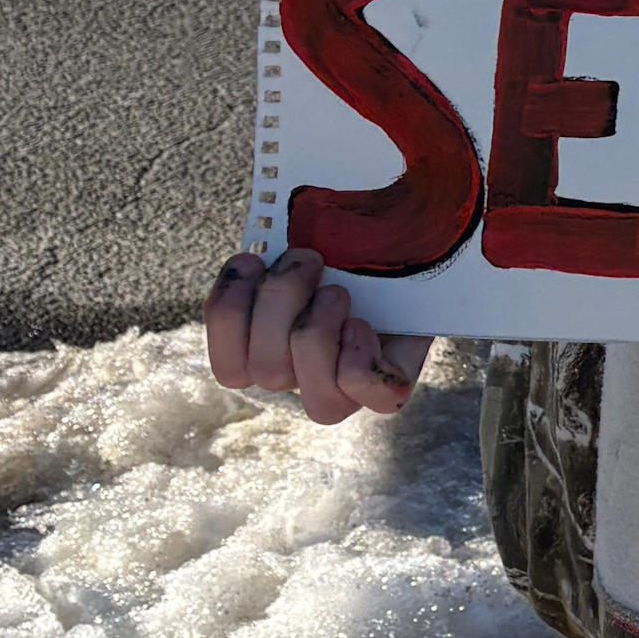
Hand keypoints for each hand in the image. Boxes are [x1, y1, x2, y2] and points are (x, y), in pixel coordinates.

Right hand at [204, 245, 427, 425]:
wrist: (411, 252)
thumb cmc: (346, 248)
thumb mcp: (303, 243)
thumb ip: (274, 257)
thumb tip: (271, 247)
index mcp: (266, 357)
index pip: (227, 370)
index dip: (229, 311)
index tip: (253, 260)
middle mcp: (301, 382)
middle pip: (265, 371)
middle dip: (280, 301)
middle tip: (309, 259)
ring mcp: (344, 390)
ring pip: (311, 393)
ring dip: (316, 327)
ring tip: (337, 291)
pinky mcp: (387, 386)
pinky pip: (362, 389)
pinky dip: (359, 355)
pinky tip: (362, 324)